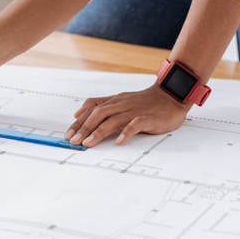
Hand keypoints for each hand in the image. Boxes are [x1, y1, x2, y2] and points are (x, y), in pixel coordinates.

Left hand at [64, 83, 190, 146]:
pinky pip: (135, 125)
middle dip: (84, 128)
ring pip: (112, 120)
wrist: (171, 95)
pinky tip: (118, 141)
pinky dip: (126, 133)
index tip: (69, 133)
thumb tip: (83, 114)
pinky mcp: (147, 118)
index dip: (79, 120)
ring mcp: (134, 110)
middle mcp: (121, 104)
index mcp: (115, 100)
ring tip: (88, 143)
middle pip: (98, 114)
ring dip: (98, 132)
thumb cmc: (146, 102)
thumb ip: (105, 107)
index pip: (92, 108)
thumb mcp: (123, 101)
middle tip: (74, 141)